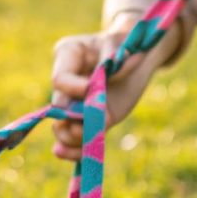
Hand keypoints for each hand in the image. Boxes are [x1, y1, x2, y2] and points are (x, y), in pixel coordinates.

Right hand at [49, 16, 158, 160]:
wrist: (136, 54)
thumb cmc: (125, 41)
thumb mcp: (120, 42)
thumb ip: (113, 57)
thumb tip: (108, 72)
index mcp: (68, 56)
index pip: (60, 78)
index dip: (73, 88)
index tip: (90, 88)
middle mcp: (67, 83)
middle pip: (60, 106)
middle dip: (71, 117)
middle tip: (86, 120)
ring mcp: (77, 103)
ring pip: (63, 127)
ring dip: (73, 137)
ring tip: (84, 138)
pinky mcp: (92, 119)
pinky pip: (79, 139)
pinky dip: (77, 150)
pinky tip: (78, 156)